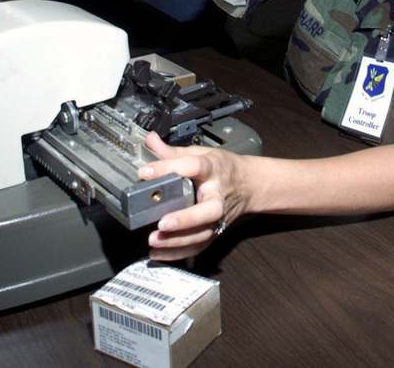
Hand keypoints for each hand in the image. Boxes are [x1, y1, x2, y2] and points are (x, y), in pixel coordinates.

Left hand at [140, 131, 251, 260]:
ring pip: (202, 234)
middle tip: (163, 222)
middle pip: (207, 210)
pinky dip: (178, 253)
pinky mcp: (215, 232)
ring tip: (154, 239)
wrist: (249, 185)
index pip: (193, 166)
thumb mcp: (201, 153)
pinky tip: (159, 253)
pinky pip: (198, 246)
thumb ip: (173, 151)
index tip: (145, 172)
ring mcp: (218, 217)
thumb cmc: (223, 169)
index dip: (169, 168)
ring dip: (178, 240)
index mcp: (213, 170)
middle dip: (186, 219)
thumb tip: (150, 140)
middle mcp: (217, 196)